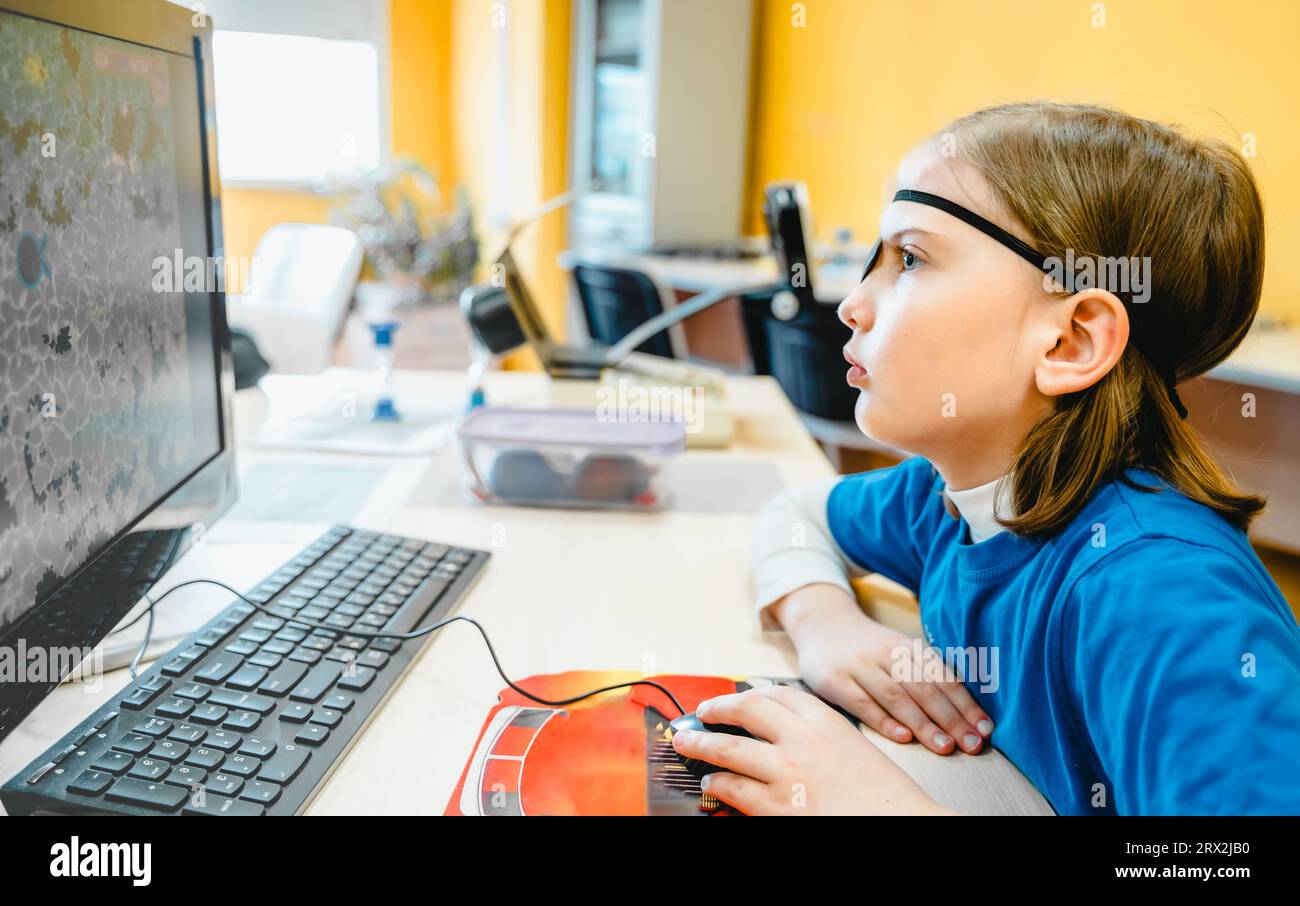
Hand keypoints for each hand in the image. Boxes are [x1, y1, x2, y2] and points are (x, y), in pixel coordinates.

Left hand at [671, 685, 957, 814]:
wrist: (901, 824)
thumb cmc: (883, 794)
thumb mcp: (853, 747)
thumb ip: (820, 733)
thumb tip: (782, 728)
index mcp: (825, 720)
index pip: (777, 694)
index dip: (749, 694)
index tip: (735, 699)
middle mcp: (801, 739)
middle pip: (746, 710)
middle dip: (717, 708)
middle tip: (701, 712)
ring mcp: (785, 772)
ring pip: (728, 749)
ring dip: (702, 745)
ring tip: (689, 745)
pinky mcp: (776, 806)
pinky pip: (732, 788)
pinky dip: (717, 784)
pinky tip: (712, 784)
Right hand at [774, 587, 993, 754]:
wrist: (822, 624)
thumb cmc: (869, 647)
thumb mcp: (899, 650)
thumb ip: (926, 675)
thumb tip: (966, 712)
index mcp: (908, 648)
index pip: (943, 677)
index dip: (966, 704)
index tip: (985, 729)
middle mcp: (887, 655)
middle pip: (924, 689)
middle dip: (951, 718)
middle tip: (972, 744)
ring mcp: (861, 667)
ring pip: (897, 697)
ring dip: (923, 724)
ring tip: (945, 746)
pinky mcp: (837, 681)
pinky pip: (863, 703)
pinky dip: (884, 721)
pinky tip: (903, 737)